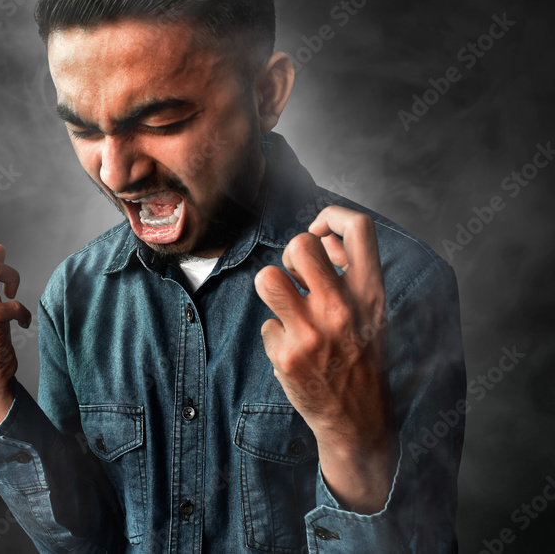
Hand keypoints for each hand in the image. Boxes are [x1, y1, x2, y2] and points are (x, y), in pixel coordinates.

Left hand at [254, 205, 394, 512]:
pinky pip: (266, 326)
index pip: (359, 227)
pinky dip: (276, 337)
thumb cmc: (362, 358)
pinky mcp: (288, 356)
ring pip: (267, 277)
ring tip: (285, 305)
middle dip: (289, 254)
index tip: (320, 234)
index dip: (331, 217)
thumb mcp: (372, 313)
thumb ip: (349, 274)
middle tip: (295, 277)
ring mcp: (313, 332)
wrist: (360, 422)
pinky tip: (294, 354)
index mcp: (371, 292)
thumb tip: (318, 238)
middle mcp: (343, 308)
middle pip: (300, 244)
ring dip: (270, 286)